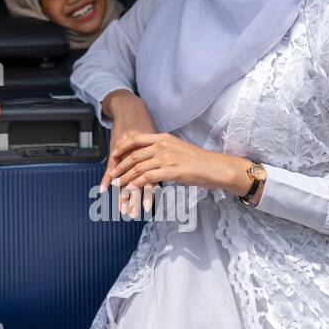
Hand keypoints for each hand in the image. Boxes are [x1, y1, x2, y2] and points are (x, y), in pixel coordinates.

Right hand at [102, 91, 155, 217]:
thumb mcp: (157, 142)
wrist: (130, 109)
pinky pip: (111, 166)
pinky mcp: (116, 149)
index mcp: (153, 155)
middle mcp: (139, 155)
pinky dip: (106, 178)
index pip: (151, 179)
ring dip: (121, 193)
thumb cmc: (144, 127)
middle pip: (136, 181)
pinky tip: (103, 189)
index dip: (147, 194)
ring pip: (124, 176)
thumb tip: (175, 175)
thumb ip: (163, 160)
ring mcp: (126, 152)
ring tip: (121, 208)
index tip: (146, 209)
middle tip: (131, 213)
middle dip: (133, 198)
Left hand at [105, 131, 243, 198]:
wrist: (216, 167)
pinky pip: (147, 178)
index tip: (113, 154)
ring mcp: (166, 158)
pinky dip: (136, 184)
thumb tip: (151, 156)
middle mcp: (162, 145)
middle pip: (134, 155)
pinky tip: (130, 190)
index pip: (136, 139)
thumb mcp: (177, 149)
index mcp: (163, 138)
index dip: (122, 147)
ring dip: (125, 177)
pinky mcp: (171, 171)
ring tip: (117, 185)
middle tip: (111, 174)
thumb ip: (163, 150)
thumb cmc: (199, 161)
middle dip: (120, 166)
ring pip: (138, 168)